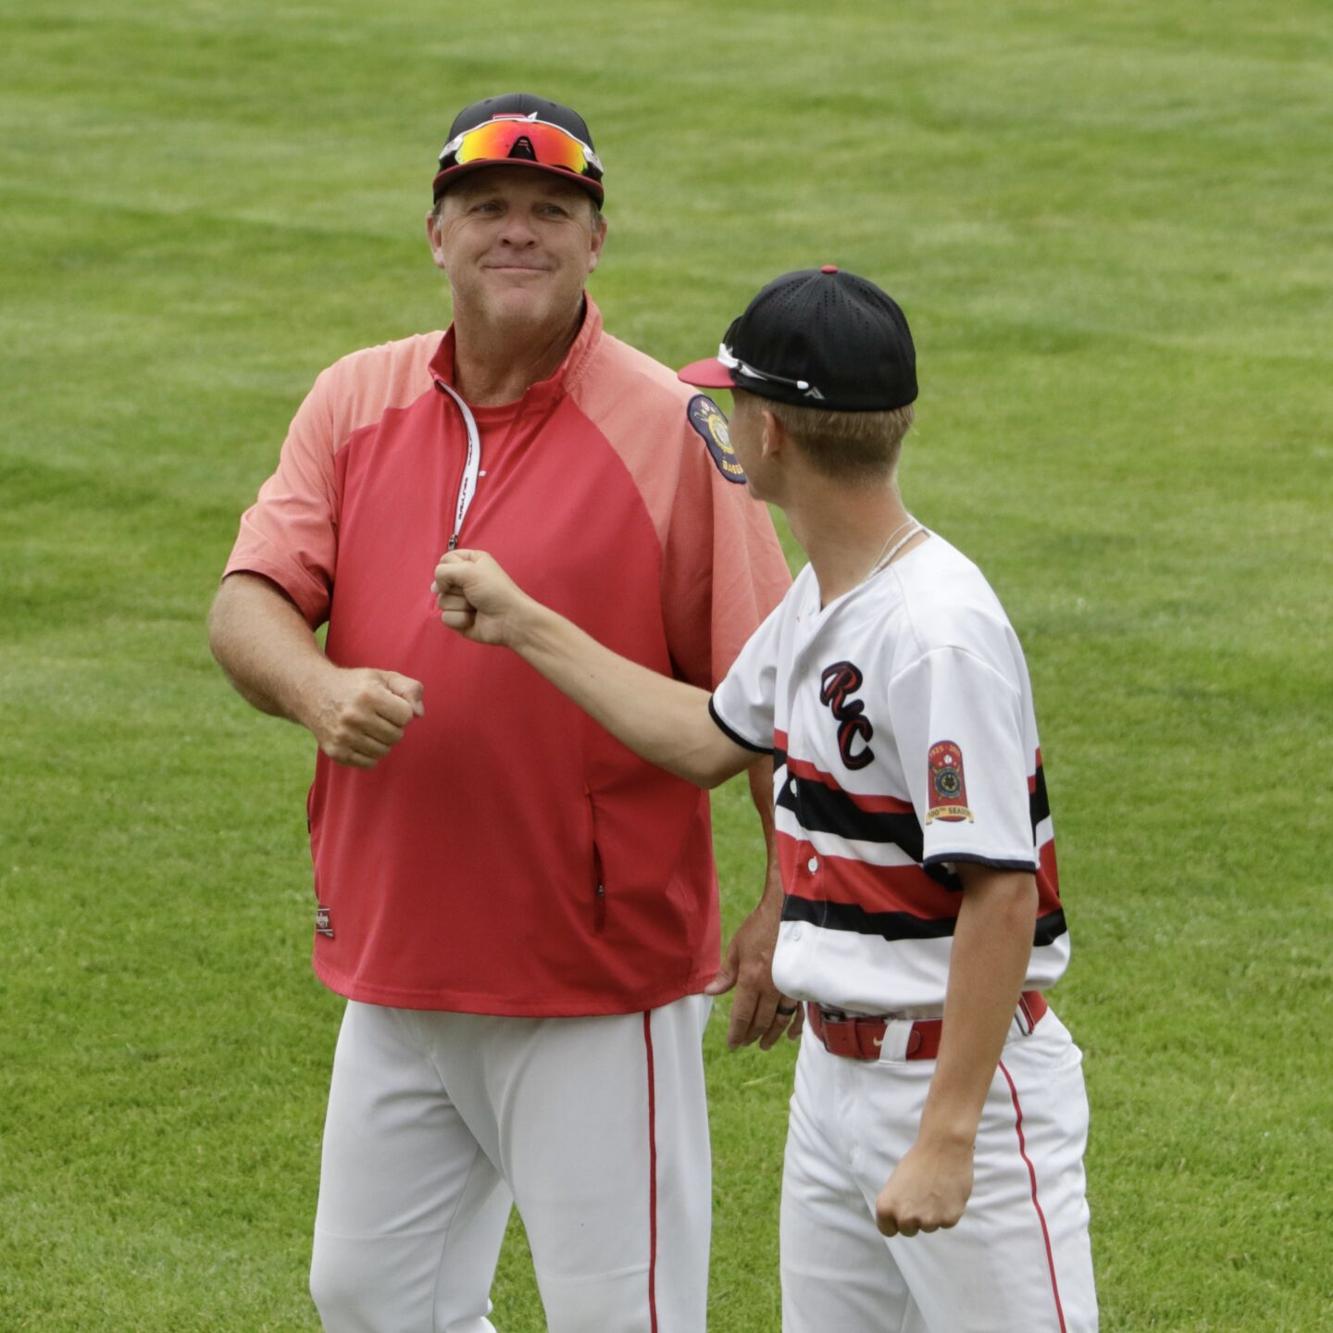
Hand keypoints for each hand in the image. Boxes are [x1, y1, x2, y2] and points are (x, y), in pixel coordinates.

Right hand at [304, 666, 423, 768]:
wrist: (312, 692)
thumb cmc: (355, 685)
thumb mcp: (383, 677)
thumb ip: (410, 689)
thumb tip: (419, 715)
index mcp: (368, 695)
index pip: (406, 716)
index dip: (402, 711)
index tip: (389, 705)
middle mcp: (354, 716)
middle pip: (396, 736)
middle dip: (393, 727)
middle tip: (379, 717)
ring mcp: (343, 736)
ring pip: (384, 751)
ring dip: (382, 741)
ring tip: (370, 727)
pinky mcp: (336, 752)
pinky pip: (369, 763)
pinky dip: (370, 754)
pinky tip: (361, 739)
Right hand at [432, 549, 529, 645]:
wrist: (510, 620)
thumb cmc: (495, 591)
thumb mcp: (469, 570)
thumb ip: (443, 571)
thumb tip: (435, 587)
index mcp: (471, 562)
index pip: (445, 560)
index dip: (449, 568)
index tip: (464, 574)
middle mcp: (465, 580)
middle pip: (439, 582)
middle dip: (455, 589)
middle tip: (473, 592)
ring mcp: (461, 600)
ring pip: (441, 601)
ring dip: (460, 605)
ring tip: (476, 606)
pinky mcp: (459, 618)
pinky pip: (446, 618)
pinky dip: (460, 619)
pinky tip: (474, 619)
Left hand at [705, 895, 800, 1050]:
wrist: (791, 911)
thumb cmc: (761, 926)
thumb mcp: (737, 946)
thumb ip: (726, 974)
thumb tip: (710, 992)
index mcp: (751, 980)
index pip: (741, 1016)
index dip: (736, 1033)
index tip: (732, 1044)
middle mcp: (771, 989)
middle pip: (760, 1022)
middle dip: (750, 1035)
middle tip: (744, 1043)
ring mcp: (789, 988)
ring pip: (779, 1020)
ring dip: (770, 1036)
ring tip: (764, 1045)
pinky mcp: (802, 983)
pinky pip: (799, 1011)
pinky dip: (794, 1025)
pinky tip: (790, 1034)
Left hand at [875, 1138, 973, 1236]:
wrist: (943, 1148)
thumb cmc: (917, 1160)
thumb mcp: (895, 1183)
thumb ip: (896, 1204)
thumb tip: (899, 1217)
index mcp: (887, 1207)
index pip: (887, 1230)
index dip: (895, 1221)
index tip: (902, 1210)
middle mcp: (905, 1218)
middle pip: (908, 1231)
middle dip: (915, 1219)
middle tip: (922, 1198)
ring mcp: (927, 1221)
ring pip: (929, 1227)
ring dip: (932, 1215)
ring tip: (936, 1191)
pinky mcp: (948, 1220)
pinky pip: (946, 1222)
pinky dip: (947, 1211)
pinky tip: (948, 1193)